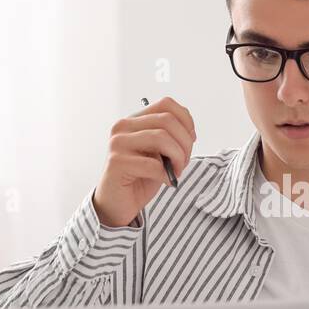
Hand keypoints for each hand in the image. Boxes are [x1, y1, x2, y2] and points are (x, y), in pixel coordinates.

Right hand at [92, 97, 195, 226]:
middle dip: (185, 143)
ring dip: (178, 158)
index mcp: (134, 120)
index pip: (166, 104)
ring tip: (176, 172)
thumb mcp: (160, 153)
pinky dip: (167, 175)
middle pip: (167, 120)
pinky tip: (167, 181)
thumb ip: (171, 137)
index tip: (191, 141)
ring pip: (162, 138)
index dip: (186, 121)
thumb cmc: (140, 178)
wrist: (117, 204)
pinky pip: (153, 164)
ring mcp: (118, 143)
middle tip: (184, 162)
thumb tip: (190, 132)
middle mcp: (123, 127)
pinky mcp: (117, 163)